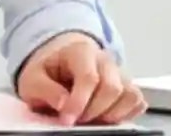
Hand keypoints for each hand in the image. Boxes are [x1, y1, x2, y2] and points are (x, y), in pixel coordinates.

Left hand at [16, 32, 146, 125]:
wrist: (58, 61)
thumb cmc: (47, 70)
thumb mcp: (33, 78)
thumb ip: (45, 90)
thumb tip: (64, 104)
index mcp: (80, 51)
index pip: (89, 77)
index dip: (79, 102)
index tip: (67, 119)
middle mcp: (104, 60)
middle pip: (112, 88)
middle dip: (94, 110)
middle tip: (76, 119)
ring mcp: (119, 73)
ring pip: (129, 95)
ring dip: (111, 114)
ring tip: (91, 118)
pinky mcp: (127, 86)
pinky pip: (137, 101)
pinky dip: (125, 113)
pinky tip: (104, 116)